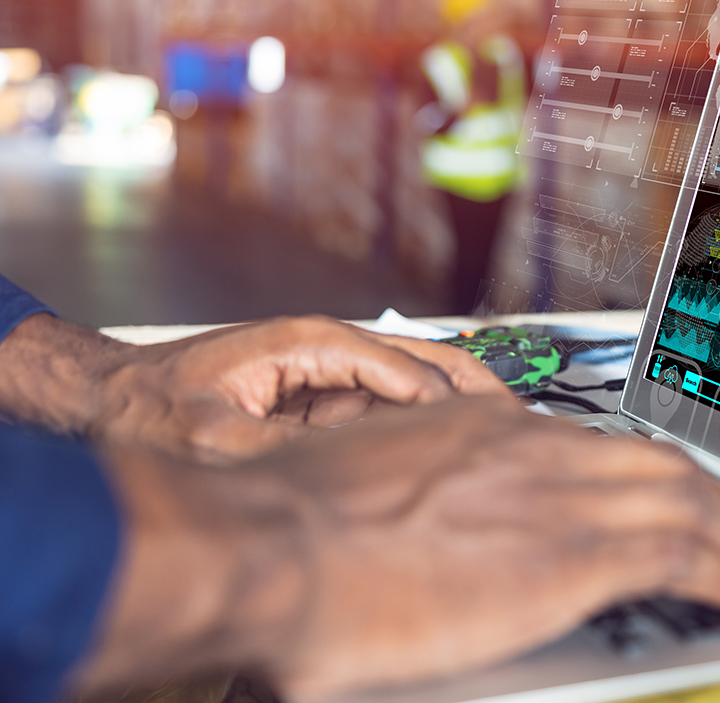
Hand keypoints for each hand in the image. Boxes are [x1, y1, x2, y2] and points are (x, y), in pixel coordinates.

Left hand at [0, 313, 512, 461]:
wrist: (113, 400)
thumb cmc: (151, 405)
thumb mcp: (212, 435)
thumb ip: (283, 446)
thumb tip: (344, 467)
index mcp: (308, 341)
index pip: (394, 365)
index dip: (437, 399)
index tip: (473, 433)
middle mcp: (325, 348)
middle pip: (421, 359)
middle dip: (470, 386)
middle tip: (517, 418)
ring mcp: (326, 371)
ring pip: (409, 382)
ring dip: (452, 405)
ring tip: (501, 432)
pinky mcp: (321, 394)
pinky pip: (384, 406)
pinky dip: (420, 423)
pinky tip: (449, 448)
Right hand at [77, 397, 719, 699]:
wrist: (274, 548)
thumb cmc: (297, 524)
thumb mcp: (369, 479)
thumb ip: (417, 487)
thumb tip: (428, 521)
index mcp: (487, 430)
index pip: (595, 442)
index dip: (646, 469)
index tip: (669, 491)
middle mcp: (536, 450)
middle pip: (656, 464)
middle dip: (713, 497)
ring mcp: (558, 498)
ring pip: (682, 499)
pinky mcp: (570, 557)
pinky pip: (675, 551)